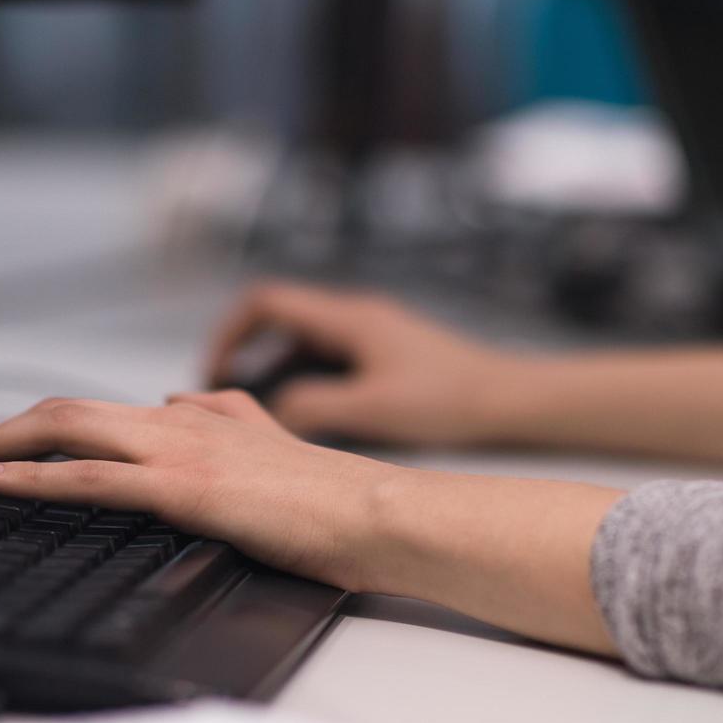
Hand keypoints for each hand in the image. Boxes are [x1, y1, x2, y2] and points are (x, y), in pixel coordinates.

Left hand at [0, 390, 622, 655]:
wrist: (376, 512)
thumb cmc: (331, 497)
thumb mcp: (270, 441)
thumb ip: (223, 417)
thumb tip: (176, 399)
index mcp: (195, 417)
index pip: (94, 411)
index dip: (34, 427)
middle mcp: (176, 421)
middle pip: (62, 411)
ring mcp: (177, 449)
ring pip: (63, 430)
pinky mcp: (183, 487)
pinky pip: (86, 476)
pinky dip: (26, 475)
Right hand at [206, 281, 525, 446]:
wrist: (510, 400)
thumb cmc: (452, 399)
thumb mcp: (371, 409)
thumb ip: (312, 409)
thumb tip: (268, 415)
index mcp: (347, 319)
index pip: (265, 303)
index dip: (228, 334)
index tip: (213, 372)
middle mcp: (356, 318)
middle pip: (278, 320)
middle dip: (244, 354)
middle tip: (223, 394)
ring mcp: (371, 335)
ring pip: (303, 343)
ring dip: (274, 370)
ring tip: (257, 411)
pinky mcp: (385, 356)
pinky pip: (327, 359)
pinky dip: (304, 381)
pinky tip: (306, 418)